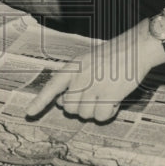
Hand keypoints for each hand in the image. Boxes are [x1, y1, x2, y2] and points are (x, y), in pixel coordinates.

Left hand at [24, 21, 163, 122]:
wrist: (135, 48)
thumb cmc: (112, 55)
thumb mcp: (87, 61)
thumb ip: (73, 79)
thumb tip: (61, 103)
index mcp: (73, 67)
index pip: (52, 86)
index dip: (40, 101)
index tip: (29, 112)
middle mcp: (80, 77)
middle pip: (69, 108)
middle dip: (79, 107)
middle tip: (93, 96)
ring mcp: (94, 86)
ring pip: (85, 114)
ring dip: (95, 110)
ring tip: (106, 95)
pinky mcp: (110, 94)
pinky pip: (101, 117)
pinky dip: (108, 114)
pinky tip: (115, 101)